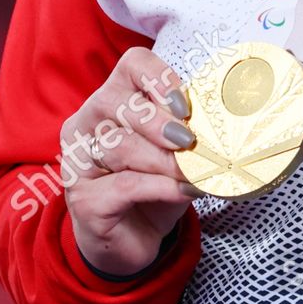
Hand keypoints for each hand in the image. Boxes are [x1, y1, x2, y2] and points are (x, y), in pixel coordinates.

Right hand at [59, 49, 199, 276]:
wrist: (133, 239)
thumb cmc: (155, 183)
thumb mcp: (175, 148)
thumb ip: (188, 127)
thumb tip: (225, 116)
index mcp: (112, 97)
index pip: (132, 64)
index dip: (160, 78)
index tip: (185, 106)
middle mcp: (86, 122)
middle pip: (117, 103)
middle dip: (160, 122)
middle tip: (190, 141)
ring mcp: (77, 160)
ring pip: (120, 146)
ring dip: (164, 160)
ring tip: (192, 172)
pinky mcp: (82, 198)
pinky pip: (123, 184)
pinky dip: (160, 187)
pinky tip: (183, 190)